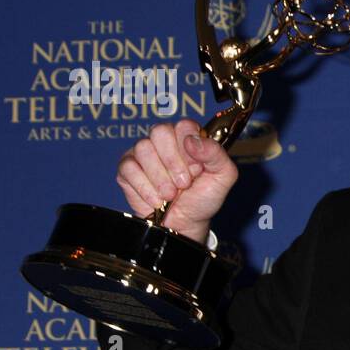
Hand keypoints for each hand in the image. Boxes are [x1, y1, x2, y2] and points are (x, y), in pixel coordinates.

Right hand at [115, 119, 237, 243]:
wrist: (184, 223)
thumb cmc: (203, 197)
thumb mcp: (223, 177)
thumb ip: (216, 154)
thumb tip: (193, 140)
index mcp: (188, 136)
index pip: (184, 125)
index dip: (189, 148)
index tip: (197, 169)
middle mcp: (164, 140)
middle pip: (160, 132)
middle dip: (173, 163)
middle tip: (184, 183)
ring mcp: (143, 152)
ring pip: (143, 149)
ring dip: (160, 178)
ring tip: (171, 194)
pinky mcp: (127, 168)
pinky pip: (129, 168)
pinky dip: (145, 188)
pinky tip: (157, 199)